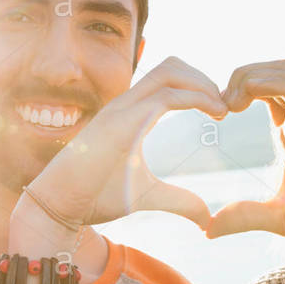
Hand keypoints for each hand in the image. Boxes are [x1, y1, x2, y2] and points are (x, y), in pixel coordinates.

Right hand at [18, 57, 227, 236]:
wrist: (59, 206)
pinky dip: (196, 98)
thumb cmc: (94, 197)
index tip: (220, 111)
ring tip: (220, 109)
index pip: (168, 80)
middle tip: (225, 107)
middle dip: (204, 79)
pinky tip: (213, 114)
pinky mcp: (121, 121)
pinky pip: (166, 96)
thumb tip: (207, 217)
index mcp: (130, 114)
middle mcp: (126, 104)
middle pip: (172, 66)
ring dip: (202, 83)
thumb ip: (178, 201)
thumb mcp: (148, 197)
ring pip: (170, 71)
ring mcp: (122, 109)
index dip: (198, 87)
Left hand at [206, 60, 284, 272]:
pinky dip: (271, 84)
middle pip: (276, 72)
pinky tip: (247, 95)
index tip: (217, 109)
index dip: (241, 86)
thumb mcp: (277, 219)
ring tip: (230, 97)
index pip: (267, 88)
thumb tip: (207, 228)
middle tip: (221, 99)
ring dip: (254, 74)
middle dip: (244, 73)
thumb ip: (244, 217)